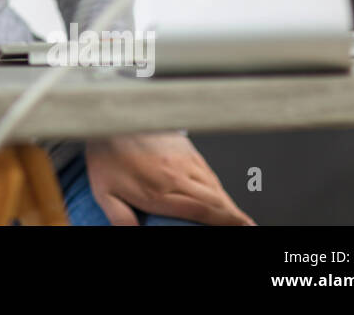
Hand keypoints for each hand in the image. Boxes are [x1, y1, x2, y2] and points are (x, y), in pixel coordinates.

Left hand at [84, 133, 255, 225]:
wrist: (111, 117)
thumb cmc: (105, 155)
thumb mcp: (105, 193)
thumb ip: (122, 219)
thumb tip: (132, 235)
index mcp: (158, 190)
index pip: (203, 210)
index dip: (227, 221)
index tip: (245, 228)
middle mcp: (176, 175)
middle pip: (216, 200)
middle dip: (235, 217)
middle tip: (248, 226)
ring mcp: (183, 160)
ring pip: (215, 185)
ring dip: (229, 203)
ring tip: (238, 217)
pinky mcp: (185, 148)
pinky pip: (208, 171)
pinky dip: (218, 185)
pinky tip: (219, 194)